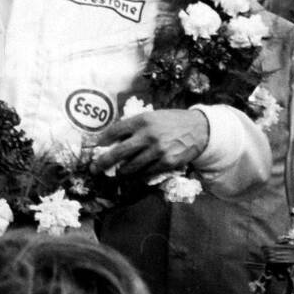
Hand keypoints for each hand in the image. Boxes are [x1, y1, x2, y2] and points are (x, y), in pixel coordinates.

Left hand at [92, 109, 208, 177]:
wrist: (198, 129)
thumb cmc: (171, 122)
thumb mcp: (152, 117)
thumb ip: (134, 126)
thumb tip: (112, 140)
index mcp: (142, 120)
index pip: (114, 131)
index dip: (101, 141)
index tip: (95, 147)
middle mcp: (148, 135)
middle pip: (118, 153)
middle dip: (103, 163)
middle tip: (94, 169)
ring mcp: (157, 151)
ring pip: (130, 167)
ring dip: (120, 172)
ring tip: (117, 173)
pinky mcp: (166, 163)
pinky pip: (145, 174)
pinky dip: (137, 176)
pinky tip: (134, 175)